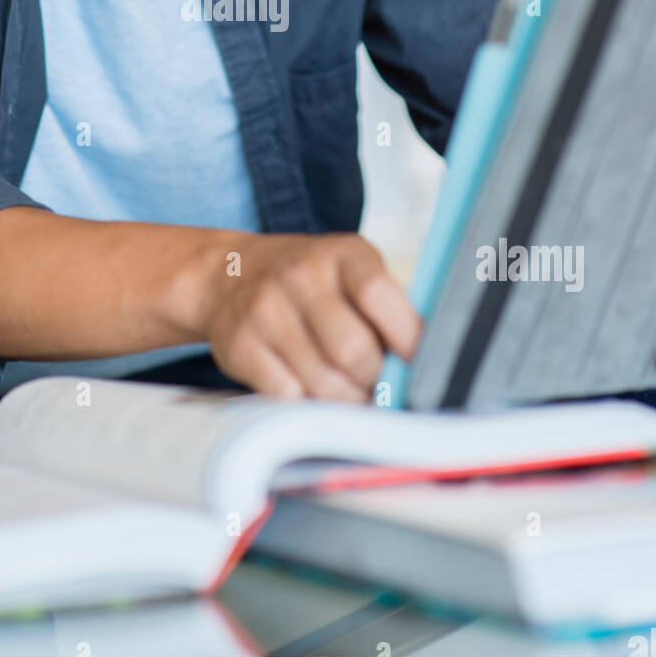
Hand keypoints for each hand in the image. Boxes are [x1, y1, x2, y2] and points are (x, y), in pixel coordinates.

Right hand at [205, 232, 421, 402]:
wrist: (228, 274)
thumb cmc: (309, 282)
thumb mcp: (350, 271)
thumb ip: (387, 309)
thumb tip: (427, 366)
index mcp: (342, 254)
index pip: (376, 292)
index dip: (406, 337)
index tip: (420, 367)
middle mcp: (300, 276)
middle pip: (353, 350)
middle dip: (376, 382)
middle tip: (380, 389)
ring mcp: (265, 310)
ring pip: (323, 383)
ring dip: (346, 401)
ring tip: (351, 394)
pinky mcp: (239, 345)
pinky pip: (287, 396)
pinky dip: (306, 403)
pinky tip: (309, 386)